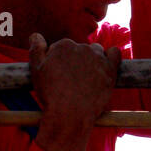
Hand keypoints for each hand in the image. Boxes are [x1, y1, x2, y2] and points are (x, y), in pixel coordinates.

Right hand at [29, 33, 121, 150]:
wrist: (69, 114)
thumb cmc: (51, 94)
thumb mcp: (36, 71)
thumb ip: (36, 50)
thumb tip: (36, 35)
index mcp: (63, 45)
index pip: (64, 48)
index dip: (61, 62)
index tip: (60, 76)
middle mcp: (81, 47)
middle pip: (80, 50)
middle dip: (77, 62)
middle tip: (73, 81)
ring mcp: (97, 57)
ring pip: (97, 52)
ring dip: (93, 60)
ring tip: (88, 78)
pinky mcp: (110, 69)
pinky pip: (115, 54)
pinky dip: (112, 56)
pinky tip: (107, 66)